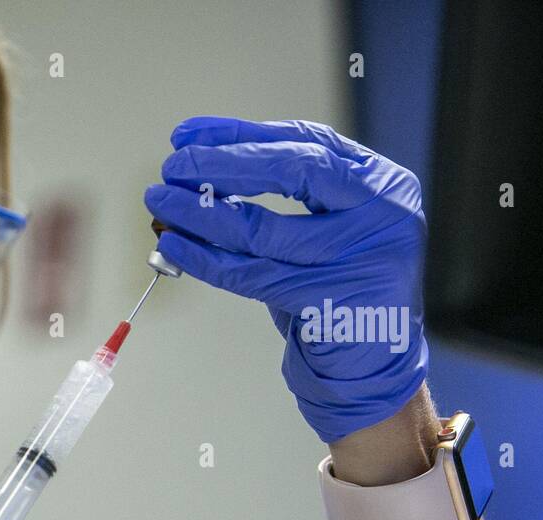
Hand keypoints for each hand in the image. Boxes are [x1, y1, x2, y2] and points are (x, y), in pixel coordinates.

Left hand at [144, 117, 428, 442]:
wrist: (372, 363)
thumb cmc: (339, 289)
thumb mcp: (329, 230)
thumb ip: (285, 198)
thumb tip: (197, 173)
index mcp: (381, 183)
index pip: (307, 140)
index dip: (242, 134)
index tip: (189, 134)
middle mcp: (380, 214)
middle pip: (292, 171)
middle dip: (223, 163)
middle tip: (173, 164)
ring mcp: (360, 259)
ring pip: (262, 228)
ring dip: (200, 213)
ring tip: (161, 202)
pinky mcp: (329, 301)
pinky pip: (250, 275)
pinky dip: (205, 259)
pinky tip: (174, 246)